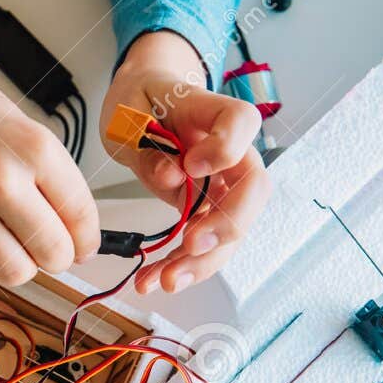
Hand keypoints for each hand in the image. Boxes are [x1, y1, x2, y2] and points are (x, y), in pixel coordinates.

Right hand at [0, 49, 98, 286]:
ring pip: (15, 272)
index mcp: (33, 149)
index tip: (84, 247)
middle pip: (53, 252)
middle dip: (58, 256)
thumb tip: (71, 224)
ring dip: (20, 266)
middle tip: (49, 249)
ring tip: (12, 246)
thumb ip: (46, 172)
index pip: (80, 216)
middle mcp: (1, 181)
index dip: (88, 240)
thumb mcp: (17, 123)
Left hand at [101, 31, 269, 293]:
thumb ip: (150, 147)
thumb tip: (174, 178)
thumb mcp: (129, 113)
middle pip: (252, 188)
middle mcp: (230, 150)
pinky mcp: (207, 209)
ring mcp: (223, 183)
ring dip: (202, 261)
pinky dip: (180, 265)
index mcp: (212, 111)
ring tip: (164, 281)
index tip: (192, 164)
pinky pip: (205, 242)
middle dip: (227, 223)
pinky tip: (152, 281)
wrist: (140, 103)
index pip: (242, 122)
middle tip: (191, 243)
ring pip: (232, 228)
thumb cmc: (140, 100)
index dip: (226, 147)